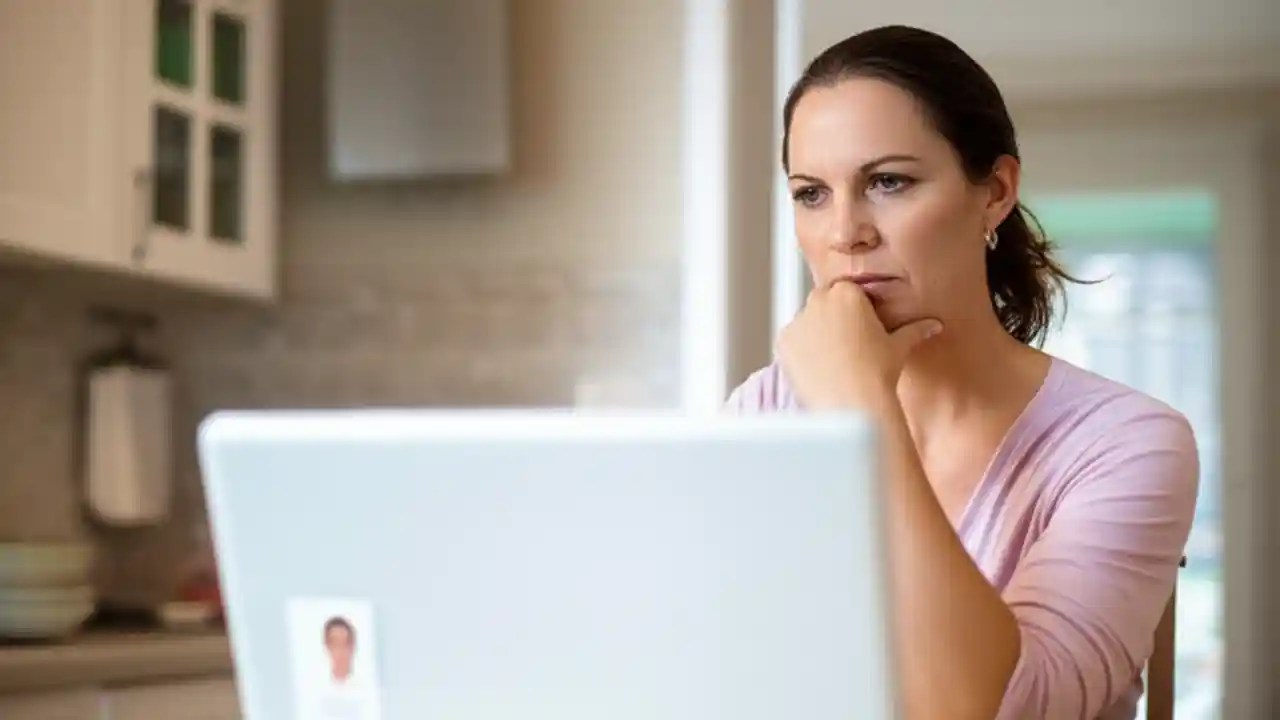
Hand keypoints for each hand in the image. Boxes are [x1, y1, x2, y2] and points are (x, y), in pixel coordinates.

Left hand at [778, 281, 941, 410]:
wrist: (851, 401)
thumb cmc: (877, 373)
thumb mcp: (899, 347)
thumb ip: (915, 330)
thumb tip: (934, 326)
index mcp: (847, 293)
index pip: (848, 291)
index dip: (856, 309)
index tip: (862, 326)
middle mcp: (819, 301)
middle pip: (824, 302)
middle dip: (834, 317)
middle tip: (848, 342)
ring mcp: (798, 321)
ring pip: (807, 321)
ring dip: (816, 332)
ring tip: (833, 359)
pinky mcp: (783, 342)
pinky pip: (792, 341)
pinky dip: (801, 350)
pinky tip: (817, 366)